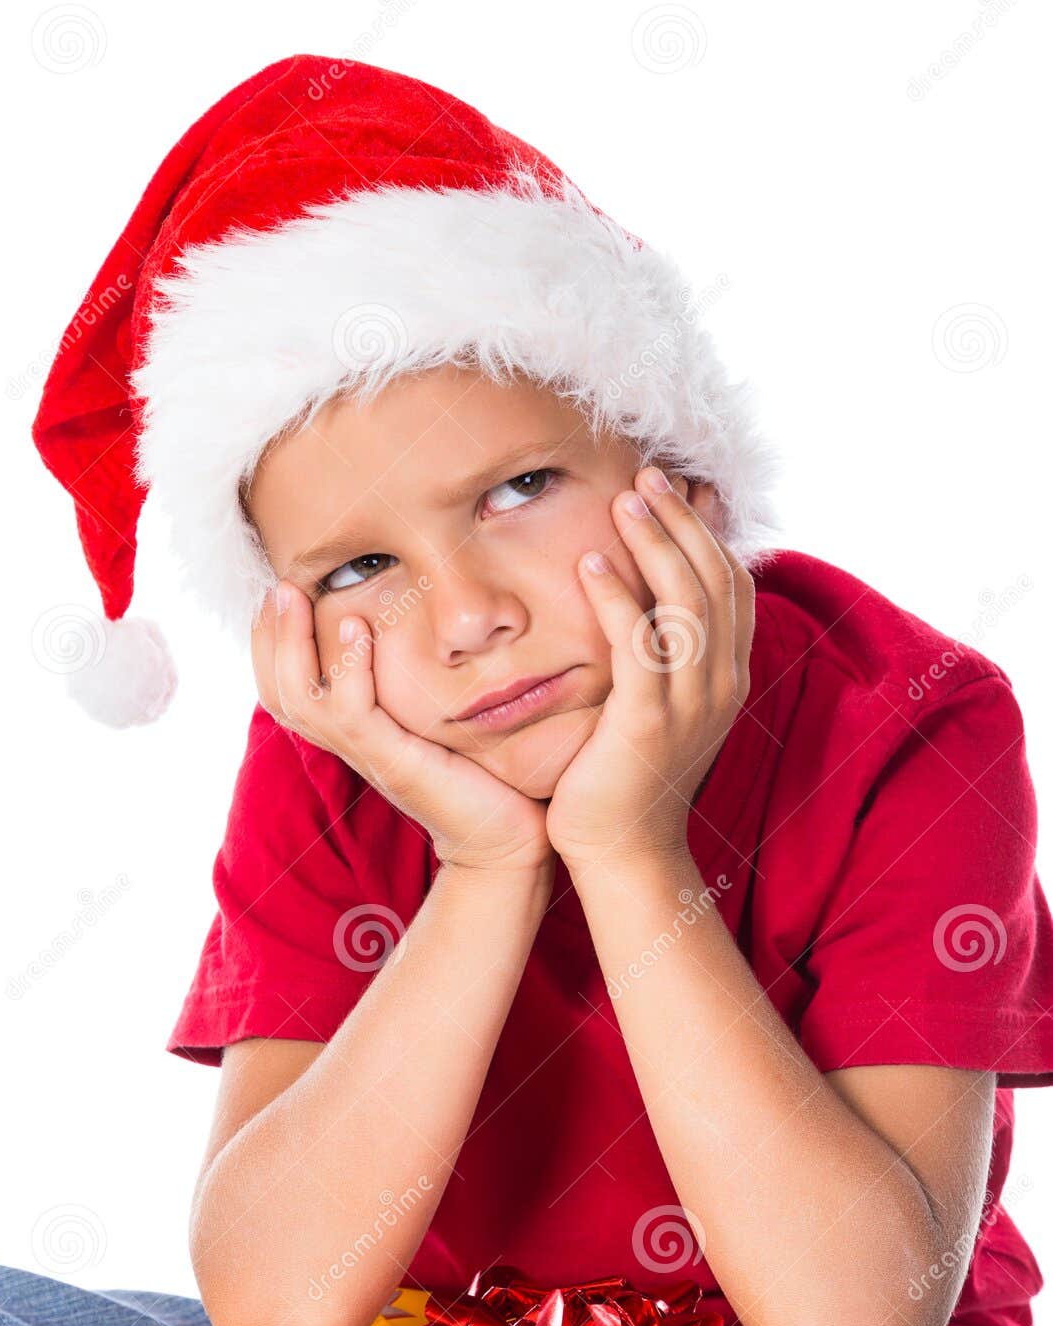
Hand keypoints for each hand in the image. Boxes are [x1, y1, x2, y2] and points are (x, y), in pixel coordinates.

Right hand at [251, 583, 555, 876]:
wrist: (505, 834)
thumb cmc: (478, 772)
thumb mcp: (434, 717)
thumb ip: (413, 682)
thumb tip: (415, 624)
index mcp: (352, 734)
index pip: (284, 689)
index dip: (269, 643)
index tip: (279, 593)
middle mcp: (349, 745)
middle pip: (277, 693)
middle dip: (270, 635)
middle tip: (280, 585)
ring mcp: (368, 756)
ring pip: (300, 699)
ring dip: (293, 642)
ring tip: (297, 594)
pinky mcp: (394, 762)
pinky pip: (351, 713)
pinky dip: (349, 667)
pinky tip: (357, 627)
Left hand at [544, 467, 754, 869]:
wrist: (621, 851)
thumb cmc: (626, 774)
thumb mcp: (657, 703)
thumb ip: (664, 652)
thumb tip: (651, 594)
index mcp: (727, 677)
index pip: (733, 586)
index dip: (711, 531)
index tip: (682, 487)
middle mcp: (720, 684)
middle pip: (713, 580)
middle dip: (682, 521)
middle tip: (647, 474)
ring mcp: (690, 704)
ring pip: (685, 602)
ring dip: (655, 542)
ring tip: (625, 497)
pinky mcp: (647, 723)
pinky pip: (639, 646)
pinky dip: (618, 599)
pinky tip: (592, 564)